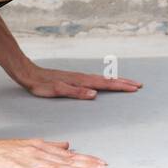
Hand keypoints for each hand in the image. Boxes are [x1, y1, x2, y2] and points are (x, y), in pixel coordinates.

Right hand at [0, 135, 107, 167]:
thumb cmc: (2, 149)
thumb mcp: (30, 144)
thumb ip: (50, 146)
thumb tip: (68, 145)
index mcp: (42, 148)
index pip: (69, 154)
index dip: (86, 159)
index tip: (101, 163)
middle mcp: (39, 153)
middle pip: (67, 160)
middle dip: (87, 165)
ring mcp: (29, 162)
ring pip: (57, 167)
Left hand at [14, 64, 141, 98]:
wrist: (29, 73)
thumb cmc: (41, 84)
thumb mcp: (56, 90)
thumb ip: (75, 92)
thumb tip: (94, 94)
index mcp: (81, 81)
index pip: (105, 84)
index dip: (120, 86)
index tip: (134, 88)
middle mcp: (82, 78)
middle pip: (108, 80)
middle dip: (123, 82)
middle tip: (138, 85)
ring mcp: (79, 77)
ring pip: (103, 79)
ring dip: (116, 81)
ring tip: (128, 83)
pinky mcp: (75, 79)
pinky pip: (96, 80)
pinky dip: (105, 81)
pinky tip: (105, 83)